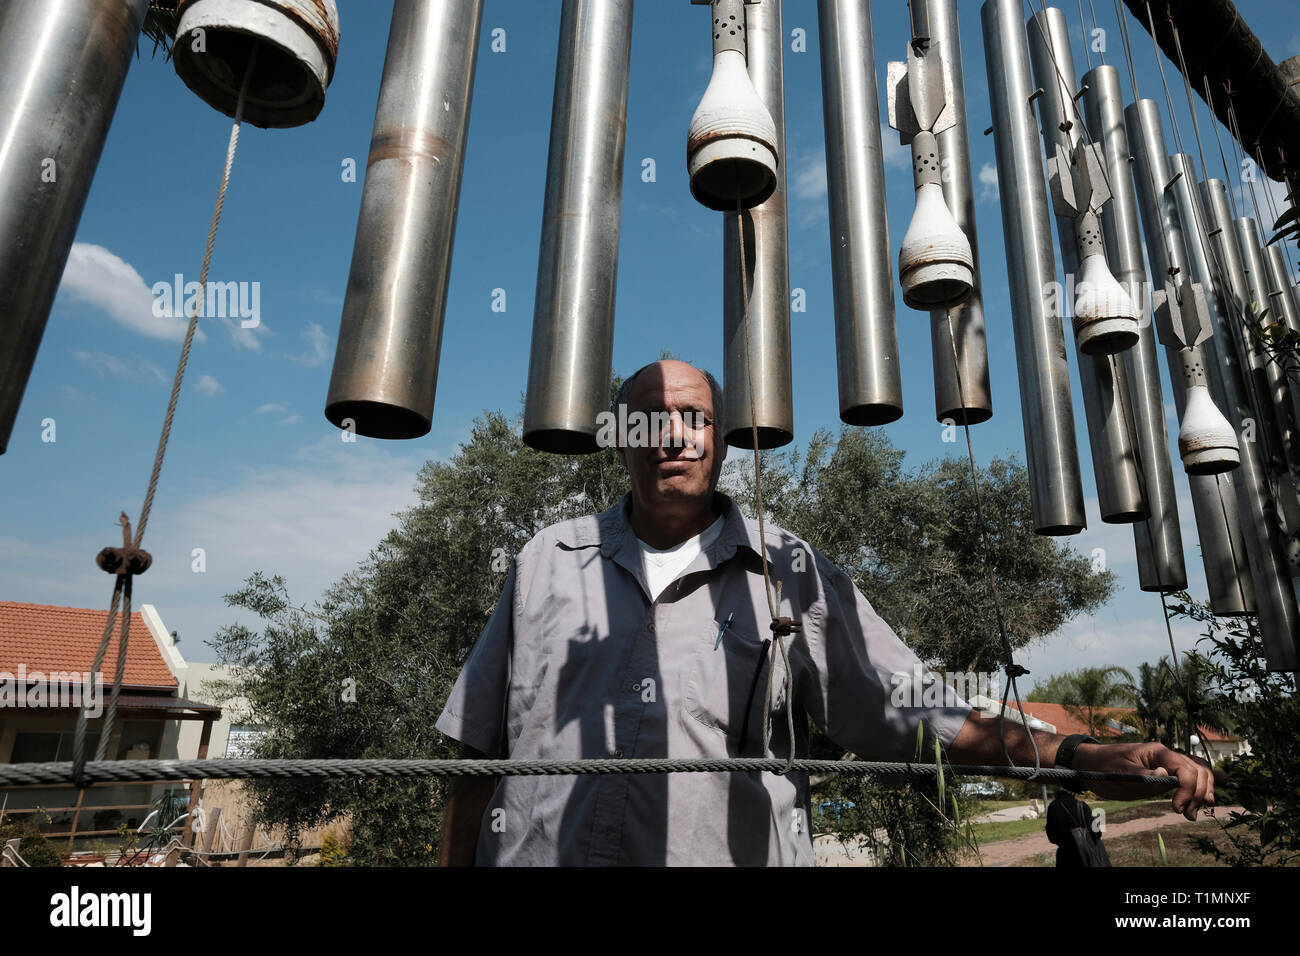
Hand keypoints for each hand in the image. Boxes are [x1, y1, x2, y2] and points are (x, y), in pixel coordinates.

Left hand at [1070, 742, 1224, 820]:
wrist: (1091, 764)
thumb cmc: (1103, 767)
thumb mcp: (1119, 773)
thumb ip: (1144, 776)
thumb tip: (1166, 775)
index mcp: (1157, 751)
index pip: (1185, 767)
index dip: (1188, 789)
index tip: (1177, 808)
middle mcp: (1167, 755)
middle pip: (1199, 771)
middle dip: (1198, 794)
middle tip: (1186, 814)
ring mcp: (1169, 763)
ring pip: (1199, 773)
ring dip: (1202, 793)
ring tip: (1193, 814)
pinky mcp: (1167, 773)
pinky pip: (1191, 773)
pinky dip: (1206, 779)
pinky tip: (1223, 782)